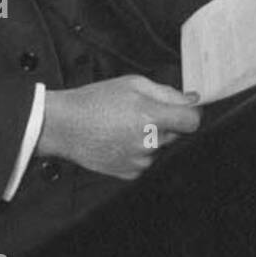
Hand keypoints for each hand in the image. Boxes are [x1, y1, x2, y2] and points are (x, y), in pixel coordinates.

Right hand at [37, 75, 201, 180]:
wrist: (63, 126)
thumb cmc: (94, 101)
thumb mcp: (132, 84)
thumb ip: (167, 92)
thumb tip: (192, 100)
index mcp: (150, 116)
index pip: (192, 122)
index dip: (191, 114)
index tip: (184, 110)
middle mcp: (148, 142)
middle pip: (176, 134)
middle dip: (166, 123)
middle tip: (141, 113)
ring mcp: (139, 160)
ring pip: (160, 148)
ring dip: (151, 138)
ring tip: (124, 126)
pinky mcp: (129, 173)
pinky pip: (145, 161)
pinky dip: (138, 151)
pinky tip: (119, 140)